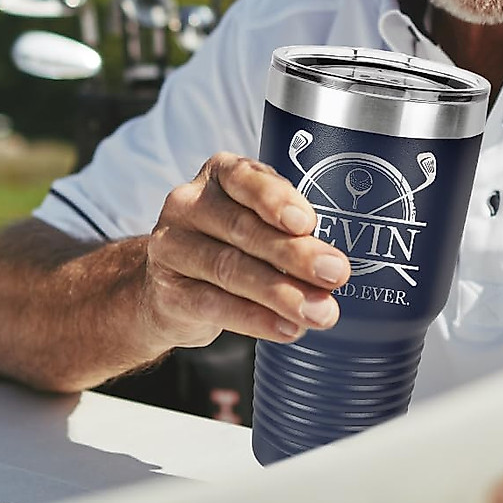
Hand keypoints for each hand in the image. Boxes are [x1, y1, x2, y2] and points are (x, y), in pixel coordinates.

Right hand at [142, 152, 348, 350]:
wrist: (169, 289)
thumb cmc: (230, 244)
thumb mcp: (256, 221)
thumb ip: (289, 228)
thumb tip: (336, 262)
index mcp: (219, 174)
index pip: (244, 177)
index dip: (276, 199)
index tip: (307, 222)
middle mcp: (188, 204)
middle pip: (244, 228)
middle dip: (295, 254)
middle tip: (335, 274)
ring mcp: (171, 247)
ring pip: (230, 269)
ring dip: (283, 294)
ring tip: (321, 312)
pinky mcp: (166, 291)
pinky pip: (214, 305)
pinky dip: (256, 319)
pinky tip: (287, 328)